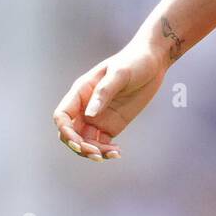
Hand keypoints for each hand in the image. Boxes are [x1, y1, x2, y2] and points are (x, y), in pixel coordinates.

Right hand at [52, 43, 166, 160]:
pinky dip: (106, 152)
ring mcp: (98, 117)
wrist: (153, 62)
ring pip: (85, 142)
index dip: (65, 130)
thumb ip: (104, 92)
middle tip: (97, 153)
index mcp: (81, 92)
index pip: (62, 115)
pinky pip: (102, 143)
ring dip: (92, 152)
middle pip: (71, 133)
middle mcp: (85, 107)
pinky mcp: (111, 125)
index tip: (77, 142)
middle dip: (79, 146)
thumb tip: (90, 114)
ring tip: (111, 154)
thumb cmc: (134, 61)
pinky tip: (117, 153)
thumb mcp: (120, 73)